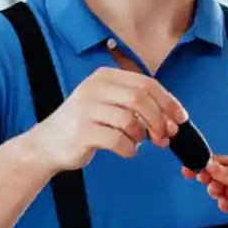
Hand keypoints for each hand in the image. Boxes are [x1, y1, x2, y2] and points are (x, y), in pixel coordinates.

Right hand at [26, 67, 188, 172]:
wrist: (47, 144)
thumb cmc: (84, 124)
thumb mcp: (107, 103)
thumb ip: (136, 105)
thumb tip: (172, 119)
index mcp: (104, 77)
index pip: (146, 83)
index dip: (168, 101)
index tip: (180, 118)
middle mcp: (94, 88)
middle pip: (140, 99)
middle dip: (159, 120)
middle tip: (165, 136)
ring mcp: (86, 110)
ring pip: (130, 120)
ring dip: (143, 136)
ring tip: (139, 142)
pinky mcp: (82, 132)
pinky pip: (117, 140)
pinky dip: (129, 148)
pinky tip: (127, 150)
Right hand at [183, 155, 227, 227]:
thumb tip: (210, 165)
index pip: (220, 163)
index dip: (205, 165)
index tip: (191, 168)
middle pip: (217, 178)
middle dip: (208, 179)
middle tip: (204, 181)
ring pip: (220, 193)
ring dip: (216, 192)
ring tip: (217, 193)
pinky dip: (223, 205)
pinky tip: (224, 204)